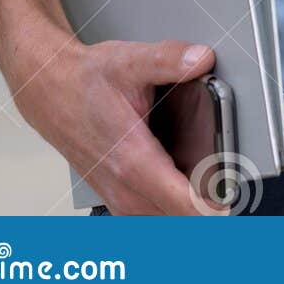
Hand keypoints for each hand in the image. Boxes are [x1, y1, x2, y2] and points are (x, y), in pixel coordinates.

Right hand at [8, 32, 225, 214]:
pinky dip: (170, 211)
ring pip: (164, 224)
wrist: (49, 91)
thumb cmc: (84, 81)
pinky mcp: (115, 197)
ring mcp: (118, 197)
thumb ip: (169, 59)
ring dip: (188, 213)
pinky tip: (183, 187)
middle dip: (208, 210)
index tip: (234, 200)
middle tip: (230, 184)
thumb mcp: (129, 60)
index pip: (182, 204)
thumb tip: (202, 59)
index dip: (213, 209)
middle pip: (178, 222)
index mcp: (133, 159)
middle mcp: (125, 187)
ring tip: (211, 186)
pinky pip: (150, 218)